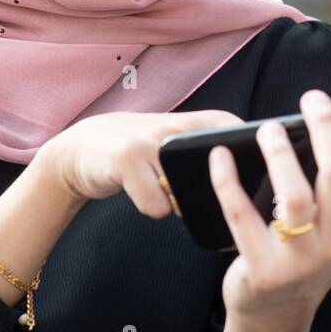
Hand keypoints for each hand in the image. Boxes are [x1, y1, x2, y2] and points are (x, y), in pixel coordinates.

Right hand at [47, 109, 242, 218]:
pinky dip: (153, 209)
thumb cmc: (136, 152)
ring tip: (158, 188)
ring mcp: (149, 141)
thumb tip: (245, 186)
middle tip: (193, 194)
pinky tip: (140, 194)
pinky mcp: (126, 159)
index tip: (252, 176)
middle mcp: (173, 128)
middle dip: (212, 192)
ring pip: (184, 195)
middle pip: (214, 172)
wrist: (78, 150)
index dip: (250, 155)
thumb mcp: (171, 142)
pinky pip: (158, 207)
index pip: (235, 131)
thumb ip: (203, 153)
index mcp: (191, 122)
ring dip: (176, 203)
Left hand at [211, 90, 330, 331]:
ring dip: (280, 151)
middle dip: (326, 128)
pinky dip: (228, 181)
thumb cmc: (322, 261)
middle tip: (311, 100)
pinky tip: (221, 155)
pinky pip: (241, 216)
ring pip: (294, 193)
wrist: (276, 312)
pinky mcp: (262, 268)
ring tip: (270, 128)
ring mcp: (301, 258)